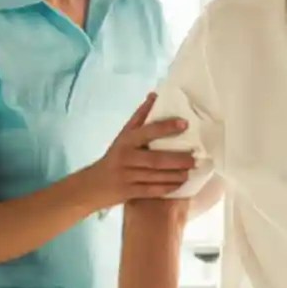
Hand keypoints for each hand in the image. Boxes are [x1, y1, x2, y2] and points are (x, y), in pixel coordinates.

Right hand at [89, 93, 196, 208]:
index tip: (185, 124)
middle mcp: (126, 157)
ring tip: (190, 171)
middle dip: (177, 159)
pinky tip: (179, 185)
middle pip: (155, 159)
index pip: (148, 131)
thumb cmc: (114, 156)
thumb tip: (155, 95)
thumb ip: (140, 117)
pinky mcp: (128, 193)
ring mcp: (127, 176)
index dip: (167, 127)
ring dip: (175, 175)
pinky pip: (151, 191)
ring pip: (155, 176)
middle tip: (194, 158)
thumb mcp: (123, 136)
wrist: (92, 185)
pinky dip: (166, 188)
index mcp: (126, 140)